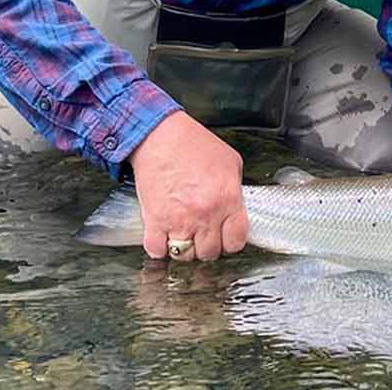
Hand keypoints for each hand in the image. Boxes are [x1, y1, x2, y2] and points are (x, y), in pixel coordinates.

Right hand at [127, 110, 248, 261]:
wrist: (160, 136)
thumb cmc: (193, 144)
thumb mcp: (230, 161)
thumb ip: (235, 189)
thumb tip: (236, 208)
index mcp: (227, 199)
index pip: (236, 241)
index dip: (231, 241)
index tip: (226, 237)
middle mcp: (205, 214)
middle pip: (210, 252)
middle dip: (208, 245)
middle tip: (203, 234)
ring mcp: (179, 220)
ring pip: (185, 255)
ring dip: (185, 248)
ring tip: (184, 234)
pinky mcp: (154, 220)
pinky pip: (157, 250)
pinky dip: (159, 247)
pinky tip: (163, 236)